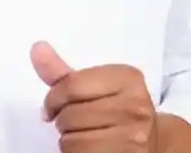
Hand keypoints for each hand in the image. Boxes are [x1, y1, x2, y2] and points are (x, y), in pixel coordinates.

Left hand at [31, 41, 157, 152]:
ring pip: (71, 141)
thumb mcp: (96, 88)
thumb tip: (37, 49)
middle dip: (63, 121)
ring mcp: (133, 136)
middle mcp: (135, 106)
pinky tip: (91, 148)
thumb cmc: (118, 113)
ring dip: (69, 142)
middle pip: (70, 115)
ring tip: (86, 136)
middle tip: (77, 123)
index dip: (53, 99)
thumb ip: (64, 74)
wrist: (153, 143)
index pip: (72, 85)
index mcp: (127, 78)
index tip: (52, 107)